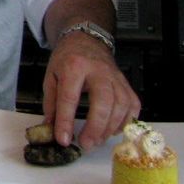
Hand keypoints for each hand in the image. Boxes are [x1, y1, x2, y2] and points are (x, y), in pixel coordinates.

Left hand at [43, 32, 139, 149]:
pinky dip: (125, 121)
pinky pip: (132, 105)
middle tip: (86, 144)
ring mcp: (115, 76)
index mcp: (74, 66)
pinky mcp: (126, 83)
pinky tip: (113, 130)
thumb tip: (50, 129)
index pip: (69, 97)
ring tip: (97, 140)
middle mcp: (98, 70)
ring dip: (110, 128)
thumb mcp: (51, 76)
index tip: (63, 139)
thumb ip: (51, 103)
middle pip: (103, 100)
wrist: (86, 40)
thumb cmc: (67, 60)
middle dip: (96, 126)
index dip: (66, 121)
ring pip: (121, 105)